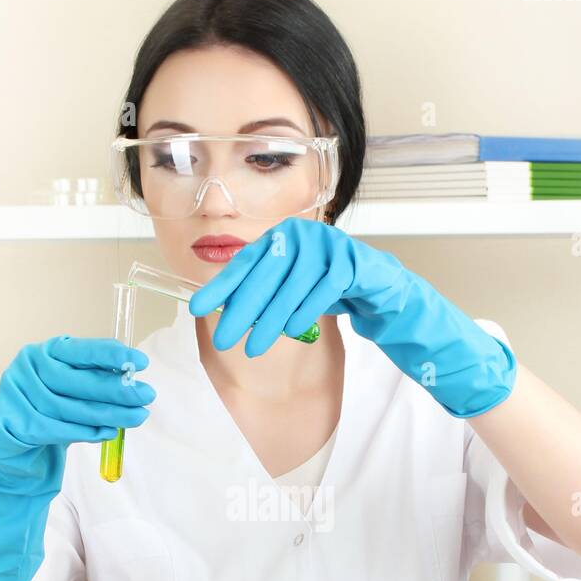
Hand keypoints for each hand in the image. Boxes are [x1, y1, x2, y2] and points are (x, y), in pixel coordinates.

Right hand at [0, 337, 153, 580]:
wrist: (19, 455)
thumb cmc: (52, 418)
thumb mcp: (74, 394)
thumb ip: (96, 382)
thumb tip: (134, 379)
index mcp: (43, 352)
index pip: (80, 350)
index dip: (112, 356)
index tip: (141, 363)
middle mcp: (25, 368)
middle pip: (76, 380)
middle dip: (116, 389)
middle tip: (146, 395)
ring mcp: (13, 394)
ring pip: (68, 406)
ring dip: (107, 414)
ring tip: (135, 417)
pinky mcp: (10, 423)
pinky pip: (54, 430)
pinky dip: (84, 432)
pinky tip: (107, 433)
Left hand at [189, 217, 515, 417]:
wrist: (383, 292)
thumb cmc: (332, 291)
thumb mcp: (291, 292)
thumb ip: (262, 293)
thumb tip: (219, 308)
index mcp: (283, 237)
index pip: (246, 262)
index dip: (221, 286)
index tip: (196, 308)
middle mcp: (303, 234)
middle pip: (265, 274)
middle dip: (242, 309)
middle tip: (224, 338)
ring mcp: (331, 246)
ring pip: (292, 283)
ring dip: (270, 317)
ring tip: (253, 346)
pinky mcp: (355, 263)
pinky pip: (324, 289)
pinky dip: (305, 311)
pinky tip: (289, 331)